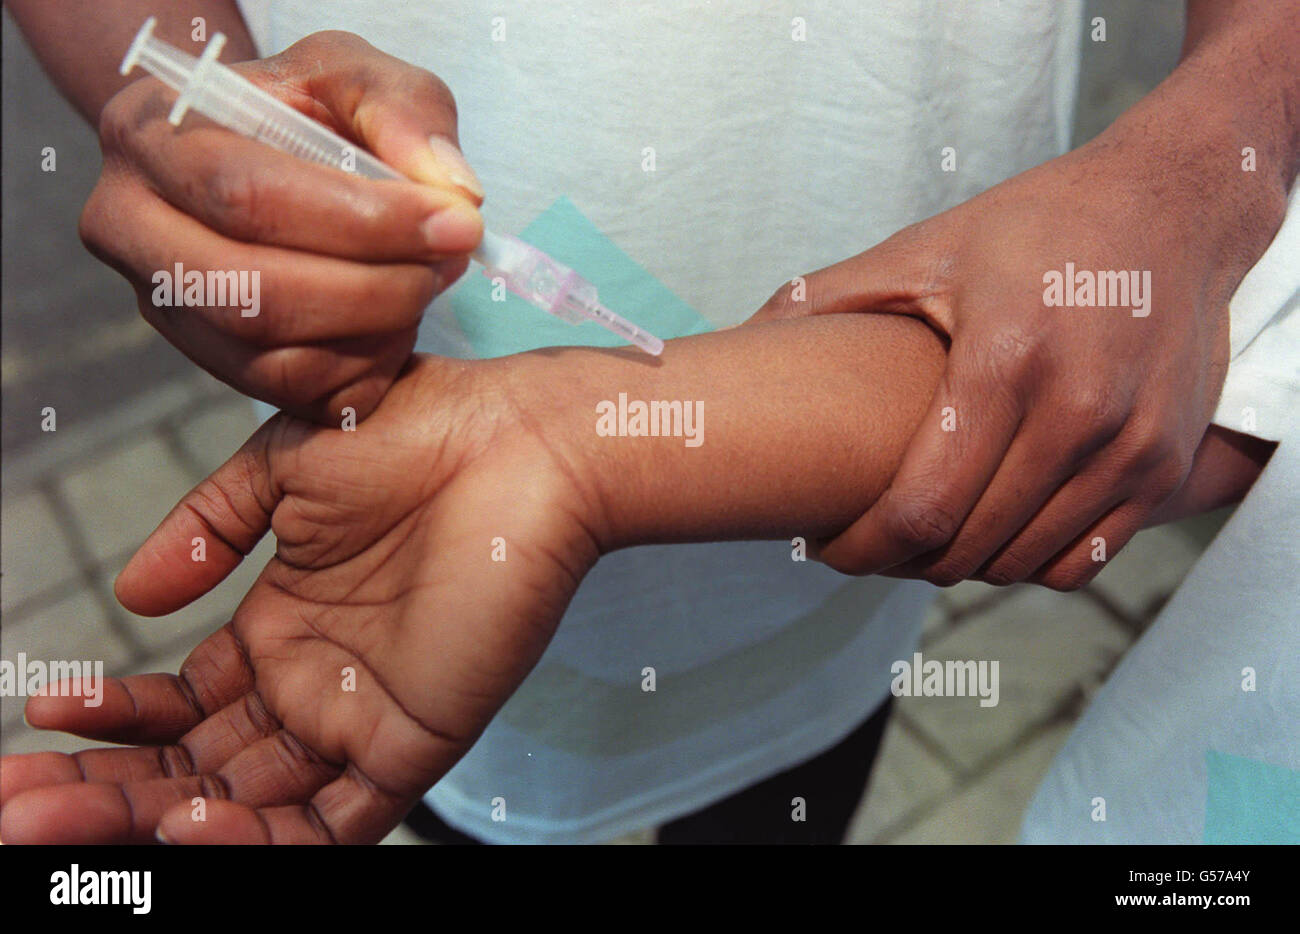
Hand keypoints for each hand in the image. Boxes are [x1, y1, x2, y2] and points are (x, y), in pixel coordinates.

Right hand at [0, 356, 596, 842]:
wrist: (517, 440)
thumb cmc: (413, 434)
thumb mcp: (280, 471)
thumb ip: (206, 531)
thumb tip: (130, 598)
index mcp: (280, 630)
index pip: (177, 708)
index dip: (110, 723)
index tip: (45, 711)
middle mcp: (312, 687)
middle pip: (192, 769)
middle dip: (105, 792)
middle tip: (18, 806)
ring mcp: (358, 721)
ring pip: (244, 809)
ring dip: (155, 825)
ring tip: (61, 823)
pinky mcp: (411, 742)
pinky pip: (331, 825)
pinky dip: (259, 842)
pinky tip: (186, 822)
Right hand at [80, 30, 484, 422]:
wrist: (264, 150)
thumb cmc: (304, 109)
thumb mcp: (355, 75)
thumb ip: (404, 111)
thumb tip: (451, 189)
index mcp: (150, 136)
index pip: (249, 196)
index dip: (365, 221)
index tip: (456, 222)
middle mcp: (132, 228)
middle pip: (255, 293)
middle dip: (378, 288)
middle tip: (450, 261)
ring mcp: (164, 306)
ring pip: (274, 359)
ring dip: (376, 332)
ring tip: (427, 284)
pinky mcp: (210, 361)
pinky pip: (296, 394)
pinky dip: (363, 369)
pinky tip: (395, 323)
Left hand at [749, 125, 1278, 589]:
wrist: (1172, 204)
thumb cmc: (1035, 226)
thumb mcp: (924, 250)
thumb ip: (826, 298)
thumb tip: (737, 336)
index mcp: (1006, 361)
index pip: (921, 510)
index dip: (861, 548)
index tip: (825, 547)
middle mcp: (1080, 413)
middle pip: (968, 549)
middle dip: (899, 562)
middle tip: (864, 540)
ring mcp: (1133, 447)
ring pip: (1022, 564)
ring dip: (959, 566)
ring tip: (919, 537)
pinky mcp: (1165, 466)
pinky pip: (1082, 560)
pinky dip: (1025, 562)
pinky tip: (989, 530)